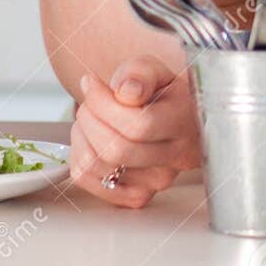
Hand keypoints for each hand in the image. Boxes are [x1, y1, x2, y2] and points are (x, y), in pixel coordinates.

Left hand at [69, 56, 200, 209]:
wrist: (161, 114)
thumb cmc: (157, 90)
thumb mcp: (153, 69)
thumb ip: (140, 72)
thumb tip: (126, 91)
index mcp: (187, 122)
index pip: (139, 126)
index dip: (104, 103)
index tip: (90, 82)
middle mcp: (177, 159)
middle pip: (116, 150)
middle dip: (90, 118)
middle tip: (88, 99)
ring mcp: (157, 183)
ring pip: (97, 165)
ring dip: (82, 134)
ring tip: (91, 115)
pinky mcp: (135, 196)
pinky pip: (87, 179)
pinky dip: (78, 153)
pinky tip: (90, 137)